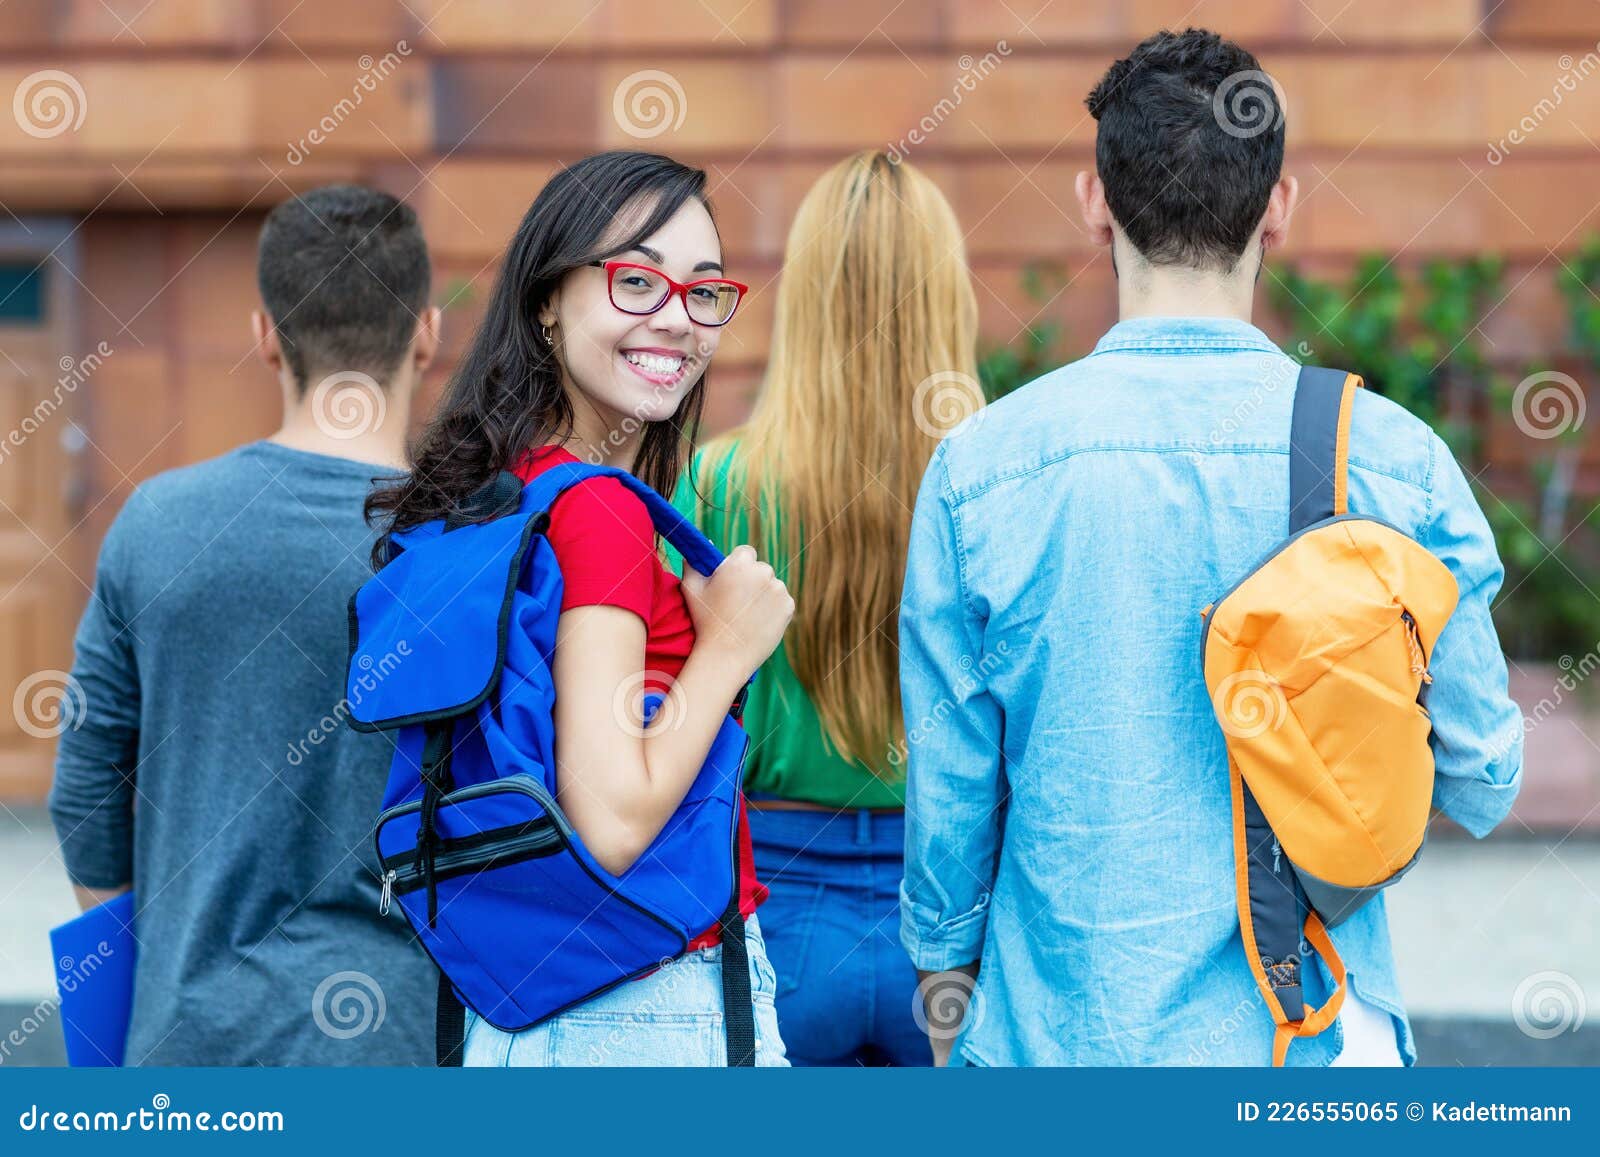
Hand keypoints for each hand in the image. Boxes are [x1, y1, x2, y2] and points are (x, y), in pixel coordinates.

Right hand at [680, 544, 793, 675]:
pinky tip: (758, 621)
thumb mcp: (691, 590)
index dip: (738, 566)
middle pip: (760, 569)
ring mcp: (778, 589)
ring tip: (747, 615)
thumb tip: (699, 548)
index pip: (746, 553)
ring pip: (772, 585)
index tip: (731, 581)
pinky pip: (782, 601)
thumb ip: (693, 564)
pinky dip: (773, 608)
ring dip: (763, 594)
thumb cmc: (705, 622)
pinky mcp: (788, 606)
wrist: (726, 655)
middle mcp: (763, 572)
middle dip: (751, 579)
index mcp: (740, 564)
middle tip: (738, 601)